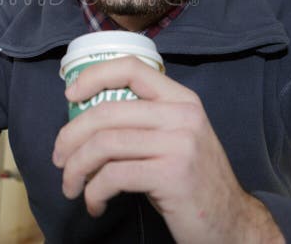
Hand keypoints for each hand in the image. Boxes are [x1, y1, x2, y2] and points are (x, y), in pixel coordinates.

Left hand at [52, 56, 283, 243]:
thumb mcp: (174, 138)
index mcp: (181, 99)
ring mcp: (179, 144)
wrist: (232, 222)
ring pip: (104, 144)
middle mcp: (182, 115)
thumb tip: (84, 119)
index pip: (131, 68)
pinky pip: (113, 176)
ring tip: (71, 186)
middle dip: (71, 137)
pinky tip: (95, 204)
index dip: (94, 76)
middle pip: (106, 112)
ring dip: (76, 168)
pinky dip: (94, 192)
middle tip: (58, 158)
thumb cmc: (191, 181)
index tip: (70, 96)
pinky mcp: (171, 175)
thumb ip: (142, 121)